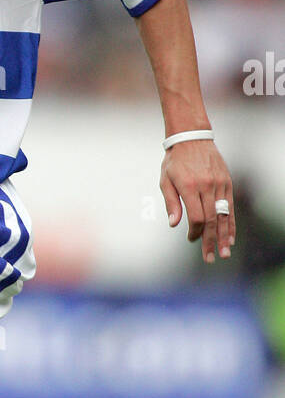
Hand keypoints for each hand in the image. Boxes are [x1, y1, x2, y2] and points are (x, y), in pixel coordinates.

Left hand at [160, 140, 234, 262]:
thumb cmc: (174, 161)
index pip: (196, 216)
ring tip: (224, 253)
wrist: (192, 138)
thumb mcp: (165, 180)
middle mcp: (207, 186)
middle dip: (210, 241)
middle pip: (211, 219)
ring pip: (223, 214)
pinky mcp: (226, 182)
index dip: (195, 232)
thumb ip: (171, 203)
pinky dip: (231, 222)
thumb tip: (174, 225)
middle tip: (210, 259)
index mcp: (189, 186)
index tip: (191, 239)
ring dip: (223, 236)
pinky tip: (230, 236)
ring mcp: (219, 184)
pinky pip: (230, 206)